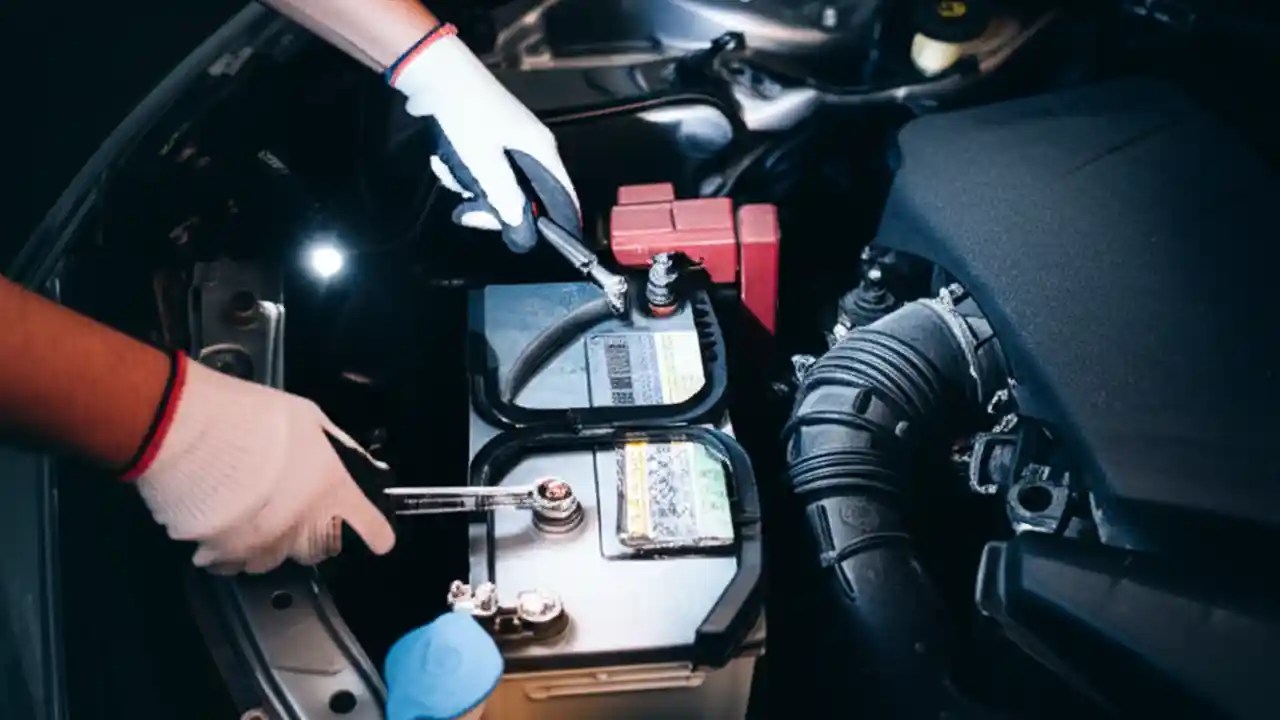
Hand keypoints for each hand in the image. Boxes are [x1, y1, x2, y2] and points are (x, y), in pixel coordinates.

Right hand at [131, 355, 395, 573]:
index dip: (377, 534)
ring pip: (275, 559)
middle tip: (292, 504)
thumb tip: (352, 464)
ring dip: (270, 541)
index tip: (379, 539)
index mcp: (332, 493)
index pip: (372, 530)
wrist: (190, 430)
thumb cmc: (251, 417)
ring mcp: (263, 545)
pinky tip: (220, 522)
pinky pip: (231, 562)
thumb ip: (335, 449)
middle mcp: (302, 527)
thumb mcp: (310, 420)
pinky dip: (229, 550)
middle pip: (320, 548)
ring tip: (252, 510)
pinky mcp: (222, 554)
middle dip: (313, 532)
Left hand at [389, 24, 578, 251]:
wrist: (436, 74)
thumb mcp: (484, 160)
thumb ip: (504, 195)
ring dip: (471, 186)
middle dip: (494, 206)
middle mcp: (531, 148)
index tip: (534, 240)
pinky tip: (446, 160)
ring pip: (497, 184)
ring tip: (451, 171)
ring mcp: (508, 144)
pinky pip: (481, 169)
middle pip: (524, 195)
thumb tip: (520, 224)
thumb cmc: (467, 115)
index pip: (563, 194)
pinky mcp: (487, 140)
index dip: (555, 220)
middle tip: (469, 213)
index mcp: (541, 150)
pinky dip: (463, 170)